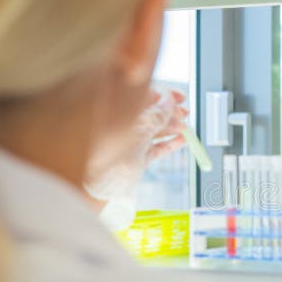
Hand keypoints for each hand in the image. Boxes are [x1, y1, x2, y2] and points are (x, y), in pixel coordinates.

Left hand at [85, 90, 187, 227]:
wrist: (96, 186)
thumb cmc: (107, 154)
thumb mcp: (137, 131)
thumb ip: (156, 116)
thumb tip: (169, 100)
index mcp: (119, 113)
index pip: (144, 96)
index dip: (163, 95)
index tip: (179, 97)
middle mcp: (124, 126)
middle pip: (151, 113)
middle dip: (170, 112)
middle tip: (185, 113)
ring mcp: (130, 143)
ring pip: (155, 131)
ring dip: (172, 128)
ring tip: (186, 128)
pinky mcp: (136, 159)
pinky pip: (156, 148)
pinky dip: (169, 144)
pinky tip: (181, 141)